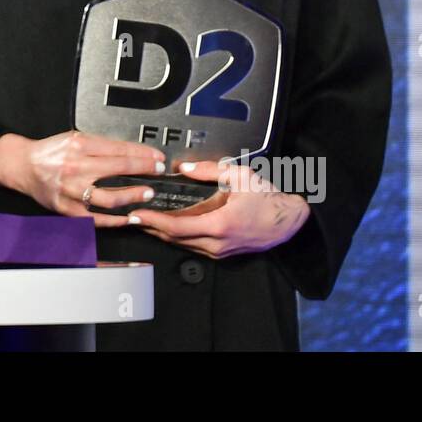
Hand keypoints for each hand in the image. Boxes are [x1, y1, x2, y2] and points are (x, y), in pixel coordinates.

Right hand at [0, 131, 167, 227]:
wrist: (22, 165)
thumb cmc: (49, 152)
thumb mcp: (75, 138)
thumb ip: (101, 146)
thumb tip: (132, 153)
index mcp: (79, 145)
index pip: (120, 150)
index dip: (143, 154)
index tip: (156, 158)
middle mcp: (76, 167)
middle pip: (119, 169)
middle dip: (144, 171)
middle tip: (158, 172)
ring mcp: (71, 190)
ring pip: (110, 198)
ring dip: (133, 196)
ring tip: (147, 194)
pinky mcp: (67, 209)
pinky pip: (95, 219)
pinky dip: (115, 220)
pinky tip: (128, 218)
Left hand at [128, 160, 310, 257]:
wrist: (290, 222)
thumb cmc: (268, 200)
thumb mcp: (240, 176)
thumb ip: (208, 170)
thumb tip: (183, 167)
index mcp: (220, 224)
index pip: (176, 227)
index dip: (153, 221)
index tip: (136, 214)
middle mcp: (217, 243)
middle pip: (174, 239)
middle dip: (151, 227)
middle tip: (131, 216)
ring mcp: (219, 251)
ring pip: (182, 245)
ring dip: (161, 233)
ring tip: (143, 220)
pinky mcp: (222, 254)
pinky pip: (193, 246)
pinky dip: (177, 237)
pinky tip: (166, 226)